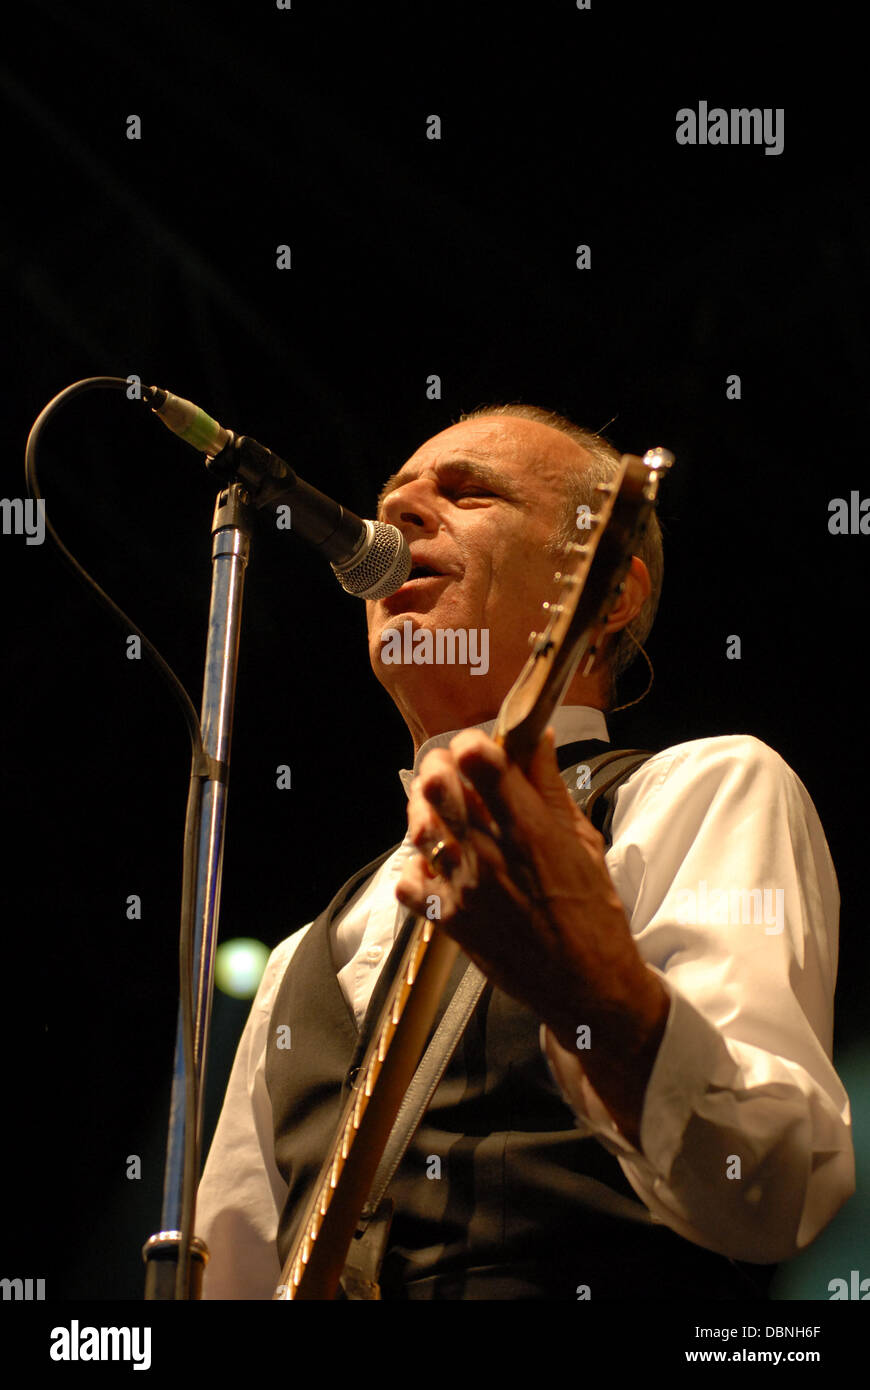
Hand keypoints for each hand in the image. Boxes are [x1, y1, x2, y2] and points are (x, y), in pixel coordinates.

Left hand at [394, 725, 668, 1144]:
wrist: (585, 985)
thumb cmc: (592, 912)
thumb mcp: (583, 841)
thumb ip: (551, 786)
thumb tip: (537, 735)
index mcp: (531, 830)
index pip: (481, 761)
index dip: (472, 742)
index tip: (478, 746)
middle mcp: (491, 855)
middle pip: (438, 785)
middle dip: (442, 767)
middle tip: (453, 773)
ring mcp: (464, 889)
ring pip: (418, 827)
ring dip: (425, 810)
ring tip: (442, 813)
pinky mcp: (448, 920)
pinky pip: (408, 881)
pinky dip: (417, 867)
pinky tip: (438, 865)